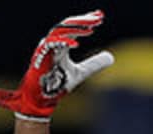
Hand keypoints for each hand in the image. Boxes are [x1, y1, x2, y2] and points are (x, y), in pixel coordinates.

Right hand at [0, 10, 115, 121]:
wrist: (42, 98)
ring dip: (75, 27)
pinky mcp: (41, 57)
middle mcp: (52, 43)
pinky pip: (51, 45)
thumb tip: (111, 57)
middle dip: (83, 20)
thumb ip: (94, 64)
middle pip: (67, 25)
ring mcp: (45, 49)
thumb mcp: (81, 73)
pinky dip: (63, 43)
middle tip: (98, 17)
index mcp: (60, 44)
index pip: (73, 28)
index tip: (100, 17)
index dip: (86, 21)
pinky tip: (77, 44)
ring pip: (59, 31)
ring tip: (91, 26)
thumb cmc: (57, 85)